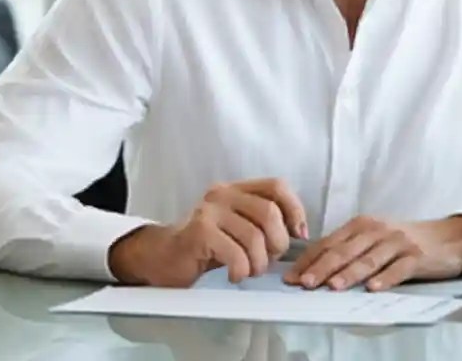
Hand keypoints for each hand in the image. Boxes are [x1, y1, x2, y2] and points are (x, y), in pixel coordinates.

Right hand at [109, 178, 308, 286]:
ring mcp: (210, 212)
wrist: (162, 258)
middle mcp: (223, 195)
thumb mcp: (236, 227)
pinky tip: (235, 275)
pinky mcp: (200, 232)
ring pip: (254, 236)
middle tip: (270, 259)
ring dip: (259, 262)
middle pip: (269, 212)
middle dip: (278, 242)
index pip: (277, 186)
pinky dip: (242, 270)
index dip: (295, 209)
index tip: (298, 234)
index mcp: (236, 189)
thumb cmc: (205, 246)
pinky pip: (236, 254)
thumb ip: (261, 222)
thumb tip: (297, 232)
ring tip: (251, 271)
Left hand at [285, 215, 461, 291]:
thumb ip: (349, 249)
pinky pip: (398, 269)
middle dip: (322, 268)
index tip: (291, 277)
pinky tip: (373, 288)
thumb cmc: (405, 241)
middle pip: (345, 251)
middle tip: (304, 283)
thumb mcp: (375, 238)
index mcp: (363, 225)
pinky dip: (385, 279)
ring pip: (368, 259)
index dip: (309, 260)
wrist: (449, 238)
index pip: (329, 243)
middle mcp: (378, 230)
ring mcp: (398, 243)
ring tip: (332, 287)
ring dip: (349, 274)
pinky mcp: (417, 256)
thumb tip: (314, 269)